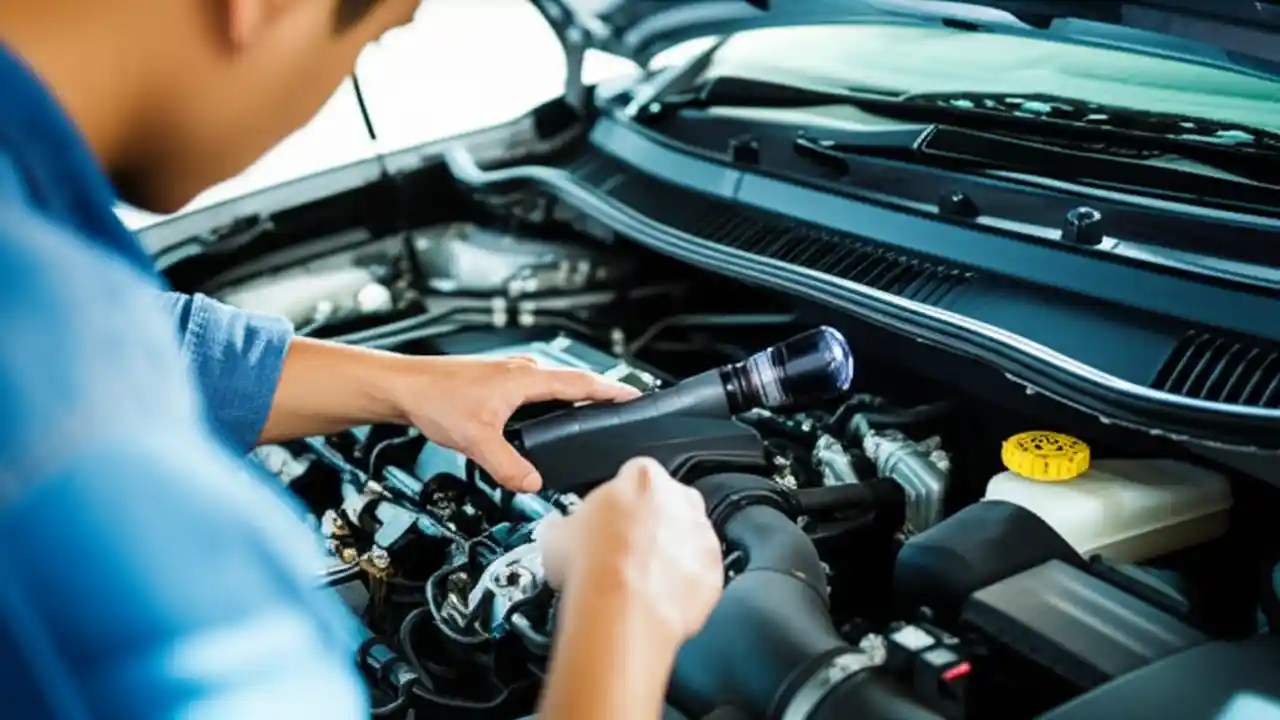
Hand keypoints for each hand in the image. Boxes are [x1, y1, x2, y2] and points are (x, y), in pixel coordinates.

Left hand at [393, 354, 638, 491]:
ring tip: (591, 412)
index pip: (580, 382)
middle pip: (572, 380)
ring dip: (573, 395)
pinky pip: (536, 389)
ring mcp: (509, 373)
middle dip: (598, 393)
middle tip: (620, 407)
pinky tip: (545, 416)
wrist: (403, 387)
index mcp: (525, 378)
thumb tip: (532, 484)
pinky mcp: (497, 381)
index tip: (635, 397)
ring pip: (553, 384)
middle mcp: (521, 370)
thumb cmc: (435, 400)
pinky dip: (550, 400)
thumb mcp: (476, 441)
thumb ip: (508, 467)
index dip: (611, 391)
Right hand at [537, 458, 723, 643]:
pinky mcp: (714, 572)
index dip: (618, 501)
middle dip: (650, 524)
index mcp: (643, 478)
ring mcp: (702, 536)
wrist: (619, 610)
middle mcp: (681, 500)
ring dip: (670, 555)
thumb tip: (561, 529)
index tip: (607, 521)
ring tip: (639, 583)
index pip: (634, 477)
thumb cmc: (590, 565)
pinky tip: (658, 600)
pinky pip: (699, 574)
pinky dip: (684, 585)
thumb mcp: (555, 533)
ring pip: (687, 539)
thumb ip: (568, 521)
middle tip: (623, 552)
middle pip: (667, 504)